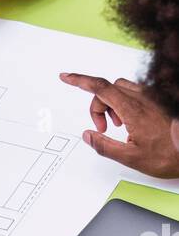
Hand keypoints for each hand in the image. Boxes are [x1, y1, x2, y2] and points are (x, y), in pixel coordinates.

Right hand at [60, 72, 178, 177]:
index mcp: (133, 109)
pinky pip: (132, 92)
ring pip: (120, 88)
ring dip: (110, 104)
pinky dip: (122, 103)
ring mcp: (151, 97)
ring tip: (117, 126)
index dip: (80, 80)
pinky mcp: (156, 100)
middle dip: (97, 106)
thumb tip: (89, 136)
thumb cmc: (168, 154)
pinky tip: (128, 121)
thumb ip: (105, 146)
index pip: (100, 88)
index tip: (67, 77)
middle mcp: (143, 98)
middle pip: (107, 88)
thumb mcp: (130, 158)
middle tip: (101, 128)